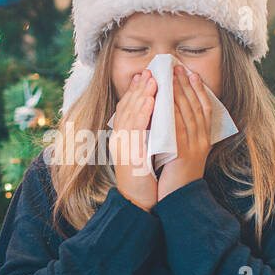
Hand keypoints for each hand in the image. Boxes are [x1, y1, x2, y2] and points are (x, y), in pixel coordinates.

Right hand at [110, 68, 157, 211]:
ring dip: (140, 96)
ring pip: (130, 115)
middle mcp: (118, 140)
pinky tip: (150, 102)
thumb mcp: (143, 152)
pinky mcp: (129, 155)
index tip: (144, 76)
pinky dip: (142, 114)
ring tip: (151, 80)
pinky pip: (135, 130)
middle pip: (126, 107)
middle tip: (150, 71)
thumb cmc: (144, 179)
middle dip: (139, 88)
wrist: (138, 203)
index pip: (125, 108)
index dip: (134, 91)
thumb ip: (146, 134)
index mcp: (121, 138)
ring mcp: (122, 147)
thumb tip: (156, 116)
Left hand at [157, 64, 212, 199]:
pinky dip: (171, 111)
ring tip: (170, 76)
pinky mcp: (183, 153)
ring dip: (178, 93)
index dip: (198, 89)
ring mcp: (194, 146)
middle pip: (196, 106)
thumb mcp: (183, 155)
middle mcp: (202, 140)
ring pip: (188, 113)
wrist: (180, 202)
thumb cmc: (178, 180)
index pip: (204, 108)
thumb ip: (182, 138)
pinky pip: (177, 127)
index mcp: (204, 139)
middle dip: (186, 85)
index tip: (190, 73)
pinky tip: (164, 99)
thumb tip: (172, 118)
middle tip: (177, 67)